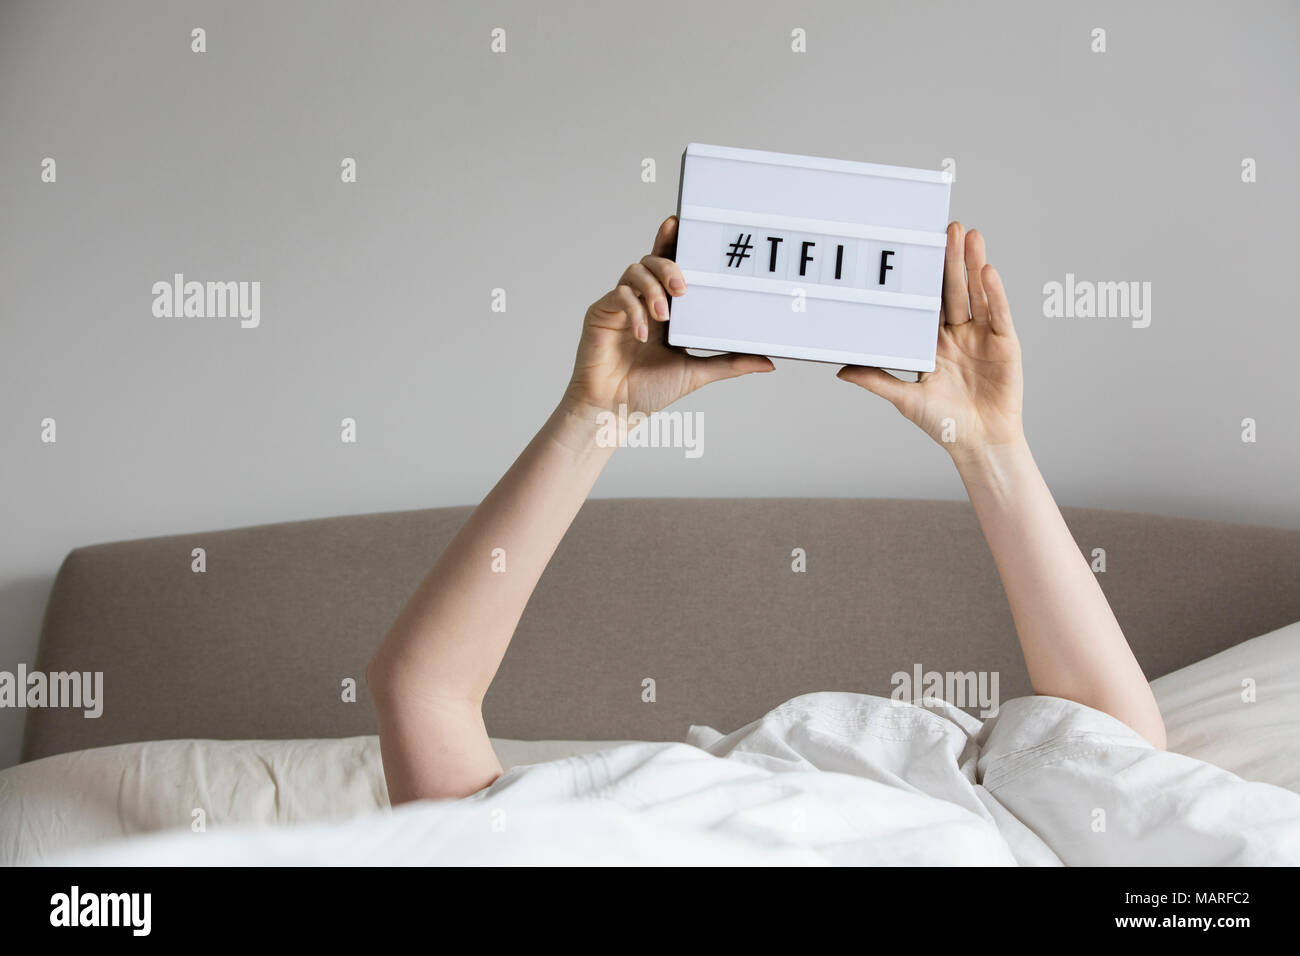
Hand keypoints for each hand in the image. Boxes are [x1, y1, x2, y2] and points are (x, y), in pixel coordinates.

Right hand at [562, 216, 773, 419]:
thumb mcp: (697, 372)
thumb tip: (769, 362)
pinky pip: (618, 296)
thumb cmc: (650, 390)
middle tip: (682, 288)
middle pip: (653, 260)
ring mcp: (621, 306)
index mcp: (665, 308)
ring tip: (664, 316)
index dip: (673, 241)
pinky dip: (634, 309)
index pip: (669, 266)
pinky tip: (645, 333)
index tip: (680, 222)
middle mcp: (642, 300)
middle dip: (669, 266)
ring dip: (653, 288)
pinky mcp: (601, 314)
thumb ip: (730, 362)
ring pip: (635, 271)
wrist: (616, 411)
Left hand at [837, 223, 1023, 461]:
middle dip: (949, 259)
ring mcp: (982, 336)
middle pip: (952, 290)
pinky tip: (987, 270)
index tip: (915, 247)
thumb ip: (877, 380)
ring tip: (969, 236)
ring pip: (976, 294)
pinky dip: (993, 292)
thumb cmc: (944, 424)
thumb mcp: (905, 399)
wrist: (979, 443)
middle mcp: (957, 333)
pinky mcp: (1005, 343)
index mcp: (933, 342)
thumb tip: (841, 370)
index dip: (923, 276)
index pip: (927, 302)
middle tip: (946, 227)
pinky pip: (998, 313)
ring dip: (972, 265)